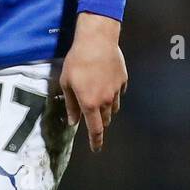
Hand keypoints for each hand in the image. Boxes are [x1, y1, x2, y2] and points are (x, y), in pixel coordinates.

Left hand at [60, 12, 127, 151]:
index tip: (96, 149)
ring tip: (97, 97)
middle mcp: (106, 101)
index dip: (96, 141)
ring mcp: (116, 91)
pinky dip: (112, 94)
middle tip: (91, 116)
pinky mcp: (123, 80)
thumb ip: (71, 105)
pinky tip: (105, 83)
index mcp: (90, 104)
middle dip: (98, 122)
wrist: (97, 41)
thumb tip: (73, 122)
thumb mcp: (66, 83)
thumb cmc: (77, 61)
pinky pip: (119, 94)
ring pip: (113, 108)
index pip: (95, 130)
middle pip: (105, 120)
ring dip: (106, 109)